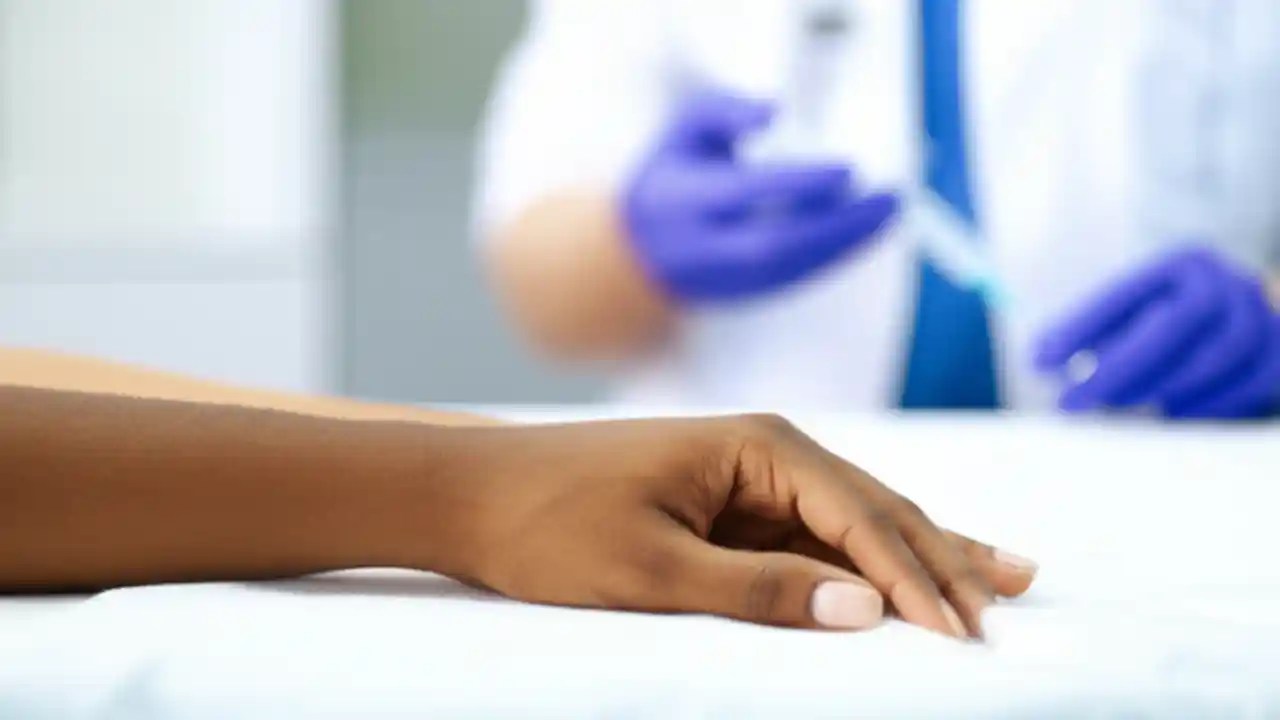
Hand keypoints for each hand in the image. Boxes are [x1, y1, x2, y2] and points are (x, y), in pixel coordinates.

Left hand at [441, 415, 1035, 636]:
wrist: (470, 492)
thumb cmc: (549, 521)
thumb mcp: (652, 568)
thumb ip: (760, 590)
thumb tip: (866, 612)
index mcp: (758, 446)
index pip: (862, 516)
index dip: (917, 578)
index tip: (967, 634)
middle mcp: (765, 450)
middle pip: (876, 509)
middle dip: (942, 558)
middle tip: (1016, 601)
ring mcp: (748, 477)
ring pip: (853, 522)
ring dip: (920, 555)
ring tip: (1004, 574)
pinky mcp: (729, 505)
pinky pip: (811, 539)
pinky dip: (862, 564)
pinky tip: (904, 579)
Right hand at [622, 91, 897, 301]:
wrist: (638, 255)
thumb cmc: (669, 181)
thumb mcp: (681, 130)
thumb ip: (723, 108)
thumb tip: (772, 112)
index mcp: (682, 201)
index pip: (744, 194)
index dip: (798, 183)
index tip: (847, 167)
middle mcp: (703, 248)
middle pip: (778, 243)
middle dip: (839, 224)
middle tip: (888, 198)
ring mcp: (727, 279)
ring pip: (795, 267)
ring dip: (848, 241)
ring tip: (889, 210)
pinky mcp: (749, 294)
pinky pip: (800, 276)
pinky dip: (838, 253)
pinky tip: (866, 229)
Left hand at [1035, 247, 1279, 418]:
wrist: (1264, 313)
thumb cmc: (1183, 314)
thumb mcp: (1143, 305)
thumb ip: (1095, 328)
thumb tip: (1040, 357)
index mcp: (1183, 263)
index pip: (1124, 298)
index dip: (1079, 331)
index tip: (1039, 363)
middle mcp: (1226, 283)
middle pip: (1169, 328)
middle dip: (1114, 371)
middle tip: (1070, 402)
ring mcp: (1260, 317)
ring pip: (1209, 359)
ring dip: (1155, 389)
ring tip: (1115, 406)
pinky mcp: (1279, 356)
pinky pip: (1243, 387)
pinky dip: (1201, 406)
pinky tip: (1167, 415)